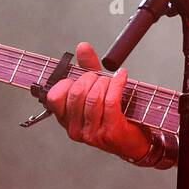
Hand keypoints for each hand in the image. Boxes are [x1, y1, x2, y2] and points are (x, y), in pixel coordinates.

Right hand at [45, 41, 152, 161]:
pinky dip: (117, 83)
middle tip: (101, 77)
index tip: (81, 78)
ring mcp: (92, 134)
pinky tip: (122, 77)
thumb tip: (82, 47)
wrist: (134, 141)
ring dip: (106, 82)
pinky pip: (110, 101)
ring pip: (94, 97)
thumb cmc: (113, 116)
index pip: (54, 97)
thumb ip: (87, 69)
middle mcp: (75, 130)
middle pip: (76, 93)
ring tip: (113, 80)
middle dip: (91, 78)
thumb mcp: (96, 90)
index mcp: (66, 120)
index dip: (68, 82)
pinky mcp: (110, 132)